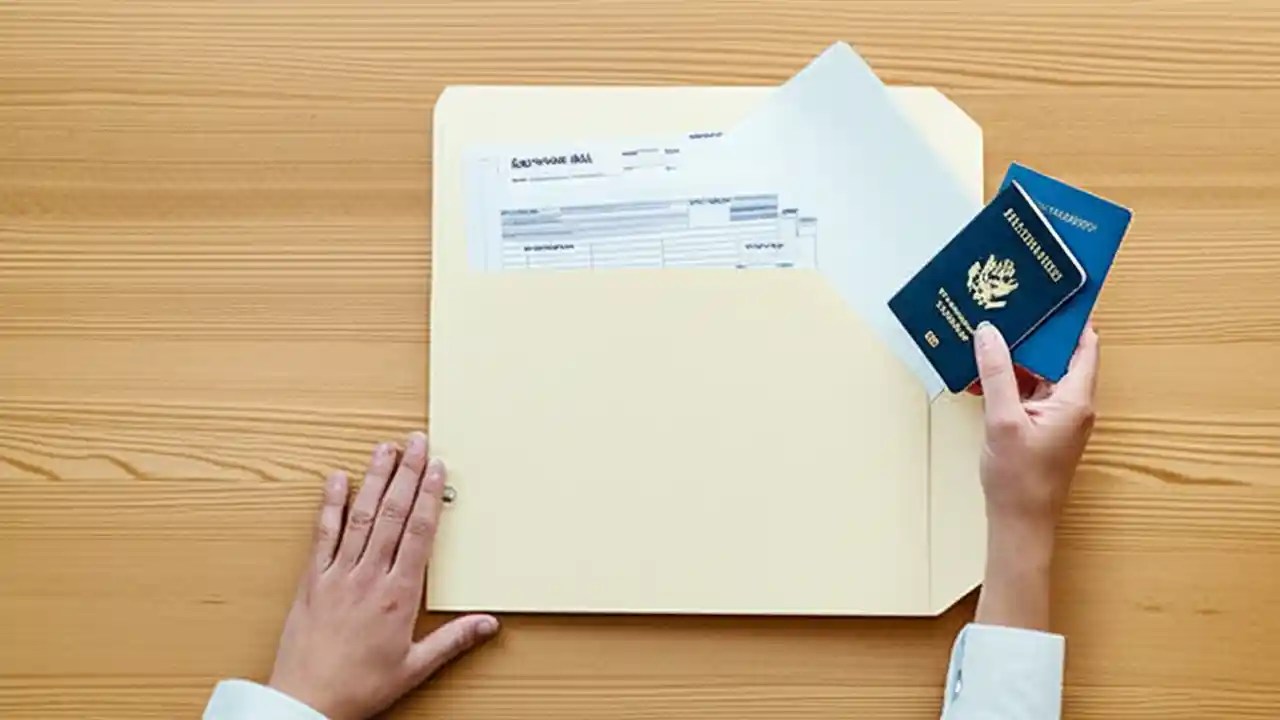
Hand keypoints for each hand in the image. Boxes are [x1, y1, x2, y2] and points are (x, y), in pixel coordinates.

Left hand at [267, 432, 498, 719]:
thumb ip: (453, 640)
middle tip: (417, 443)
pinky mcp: (313, 580)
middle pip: (392, 514)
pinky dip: (330, 504)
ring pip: (360, 516)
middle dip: (408, 474)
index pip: (419, 534)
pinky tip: (337, 479)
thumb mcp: (415, 667)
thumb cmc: (359, 688)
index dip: (430, 497)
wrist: (306, 701)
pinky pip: (323, 534)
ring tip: (385, 450)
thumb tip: (488, 624)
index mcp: (398, 596)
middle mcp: (369, 578)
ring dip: (374, 479)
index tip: (438, 469)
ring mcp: (338, 575)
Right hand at [971, 322, 1099, 629]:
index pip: (1084, 344)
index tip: (1050, 291)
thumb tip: (990, 332)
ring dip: (1012, 358)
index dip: (1070, 317)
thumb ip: (997, 373)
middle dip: (1030, 333)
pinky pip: (1025, 393)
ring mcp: (1056, 417)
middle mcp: (1072, 404)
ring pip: (1037, 373)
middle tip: (1005, 307)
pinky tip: (979, 375)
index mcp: (1075, 399)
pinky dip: (1005, 382)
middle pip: (1057, 355)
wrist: (1020, 526)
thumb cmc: (1020, 480)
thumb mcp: (1003, 420)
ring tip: (984, 336)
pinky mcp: (1039, 428)